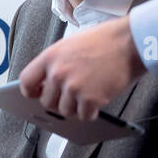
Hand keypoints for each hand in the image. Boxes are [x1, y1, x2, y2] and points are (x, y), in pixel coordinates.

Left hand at [18, 16, 145, 119]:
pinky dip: (90, 114)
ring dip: (74, 109)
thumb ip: (55, 63)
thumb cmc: (104, 41)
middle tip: (70, 97)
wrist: (131, 42)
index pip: (26, 82)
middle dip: (57, 102)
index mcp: (49, 57)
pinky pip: (83, 116)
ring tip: (85, 99)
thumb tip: (46, 83)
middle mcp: (58, 73)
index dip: (30, 91)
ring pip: (64, 111)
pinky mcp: (91, 99)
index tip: (36, 94)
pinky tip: (96, 104)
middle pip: (46, 101)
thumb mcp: (69, 45)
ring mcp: (73, 87)